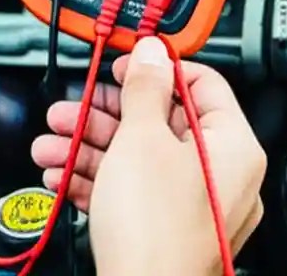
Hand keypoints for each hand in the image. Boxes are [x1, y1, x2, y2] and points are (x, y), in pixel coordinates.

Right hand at [31, 39, 266, 275]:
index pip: (203, 85)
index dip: (159, 68)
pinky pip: (133, 193)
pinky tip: (61, 175)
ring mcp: (194, 208)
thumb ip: (145, 89)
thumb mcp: (141, 140)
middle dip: (107, 114)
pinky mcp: (166, 233)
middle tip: (74, 106)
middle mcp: (222, 177)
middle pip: (162, 123)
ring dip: (90, 146)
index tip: (125, 64)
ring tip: (53, 142)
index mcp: (233, 147)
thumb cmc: (155, 232)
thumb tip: (152, 53)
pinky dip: (98, 181)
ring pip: (140, 160)